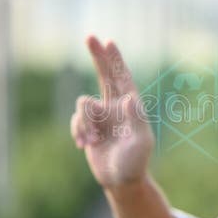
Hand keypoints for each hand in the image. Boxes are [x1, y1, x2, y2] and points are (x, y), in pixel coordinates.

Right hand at [70, 36, 154, 188]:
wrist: (121, 181)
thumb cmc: (135, 163)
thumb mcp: (140, 143)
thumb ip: (136, 120)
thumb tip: (128, 98)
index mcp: (131, 107)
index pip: (123, 77)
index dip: (115, 60)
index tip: (109, 42)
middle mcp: (116, 107)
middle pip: (105, 75)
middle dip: (97, 56)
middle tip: (89, 36)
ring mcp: (101, 116)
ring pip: (83, 105)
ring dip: (83, 123)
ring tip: (90, 142)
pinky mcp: (89, 127)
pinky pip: (76, 120)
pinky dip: (78, 131)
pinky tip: (83, 146)